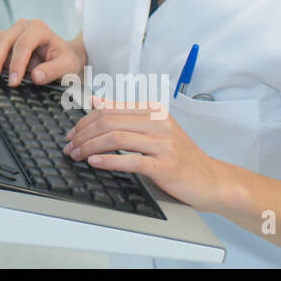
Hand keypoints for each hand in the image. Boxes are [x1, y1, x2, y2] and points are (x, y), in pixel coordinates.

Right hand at [0, 19, 84, 85]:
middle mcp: (22, 27)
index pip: (23, 44)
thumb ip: (54, 70)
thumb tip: (36, 75)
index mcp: (38, 29)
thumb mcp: (68, 66)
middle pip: (3, 40)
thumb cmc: (66, 60)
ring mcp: (10, 32)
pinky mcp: (2, 40)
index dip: (16, 63)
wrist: (64, 55)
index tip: (13, 81)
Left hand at [63, 98, 229, 211]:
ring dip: (90, 147)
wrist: (212, 180)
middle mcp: (159, 123)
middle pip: (109, 122)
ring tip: (76, 155)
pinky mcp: (166, 165)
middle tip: (69, 147)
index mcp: (154, 111)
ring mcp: (164, 144)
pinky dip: (109, 161)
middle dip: (83, 135)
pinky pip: (131, 160)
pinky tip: (94, 162)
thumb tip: (96, 101)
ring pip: (116, 138)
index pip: (110, 110)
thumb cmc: (180, 157)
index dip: (85, 121)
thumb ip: (126, 115)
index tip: (71, 134)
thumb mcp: (154, 129)